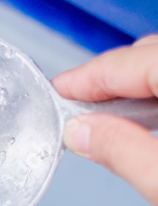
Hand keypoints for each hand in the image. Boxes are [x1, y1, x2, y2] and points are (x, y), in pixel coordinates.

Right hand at [52, 35, 157, 205]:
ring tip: (112, 119)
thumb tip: (81, 132)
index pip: (126, 61)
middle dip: (109, 82)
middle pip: (149, 54)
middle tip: (76, 111)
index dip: (84, 80)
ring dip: (138, 87)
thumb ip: (120, 151)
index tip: (56, 93)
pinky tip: (151, 119)